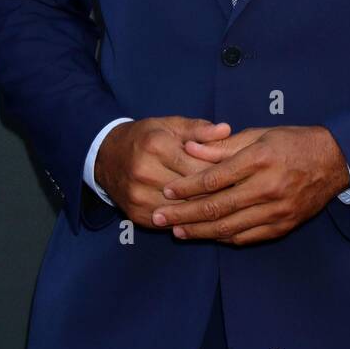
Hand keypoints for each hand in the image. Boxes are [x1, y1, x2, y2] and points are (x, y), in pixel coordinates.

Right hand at [94, 115, 231, 228]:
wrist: (105, 156)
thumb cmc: (145, 137)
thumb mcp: (170, 124)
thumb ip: (199, 129)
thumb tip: (226, 130)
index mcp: (157, 146)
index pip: (198, 166)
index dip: (224, 173)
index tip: (244, 177)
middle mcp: (145, 172)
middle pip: (192, 191)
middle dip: (219, 194)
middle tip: (242, 196)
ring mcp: (139, 196)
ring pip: (182, 211)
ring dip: (205, 212)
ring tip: (228, 211)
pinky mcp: (136, 214)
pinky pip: (169, 223)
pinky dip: (188, 222)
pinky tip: (205, 221)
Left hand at [150, 125, 349, 244]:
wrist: (334, 162)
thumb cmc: (293, 142)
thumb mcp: (259, 134)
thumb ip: (223, 145)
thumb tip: (189, 147)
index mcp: (260, 159)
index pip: (214, 178)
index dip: (187, 187)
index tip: (167, 191)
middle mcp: (268, 187)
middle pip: (217, 207)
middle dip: (183, 214)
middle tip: (159, 217)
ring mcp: (276, 211)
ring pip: (229, 227)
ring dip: (199, 231)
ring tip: (176, 231)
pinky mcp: (282, 226)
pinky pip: (246, 237)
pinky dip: (223, 237)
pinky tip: (206, 235)